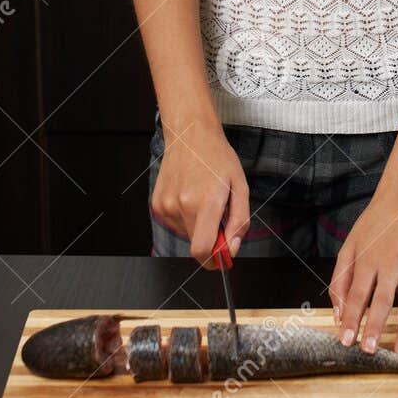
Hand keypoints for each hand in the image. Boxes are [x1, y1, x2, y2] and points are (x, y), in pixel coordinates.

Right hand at [149, 116, 248, 261]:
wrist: (190, 136)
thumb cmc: (217, 158)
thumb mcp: (240, 187)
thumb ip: (239, 221)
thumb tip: (231, 248)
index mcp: (206, 202)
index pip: (202, 250)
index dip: (213, 261)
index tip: (221, 259)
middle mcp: (182, 205)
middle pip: (196, 244)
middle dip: (210, 239)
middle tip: (219, 216)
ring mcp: (166, 205)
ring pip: (186, 234)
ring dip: (197, 225)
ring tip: (203, 198)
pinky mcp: (157, 204)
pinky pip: (175, 224)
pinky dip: (185, 218)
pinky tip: (190, 196)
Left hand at [328, 180, 397, 355]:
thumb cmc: (374, 223)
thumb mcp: (349, 245)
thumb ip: (340, 279)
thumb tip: (336, 312)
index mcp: (368, 260)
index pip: (357, 295)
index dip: (350, 319)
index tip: (346, 340)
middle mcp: (390, 265)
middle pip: (382, 302)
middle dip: (375, 328)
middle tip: (370, 350)